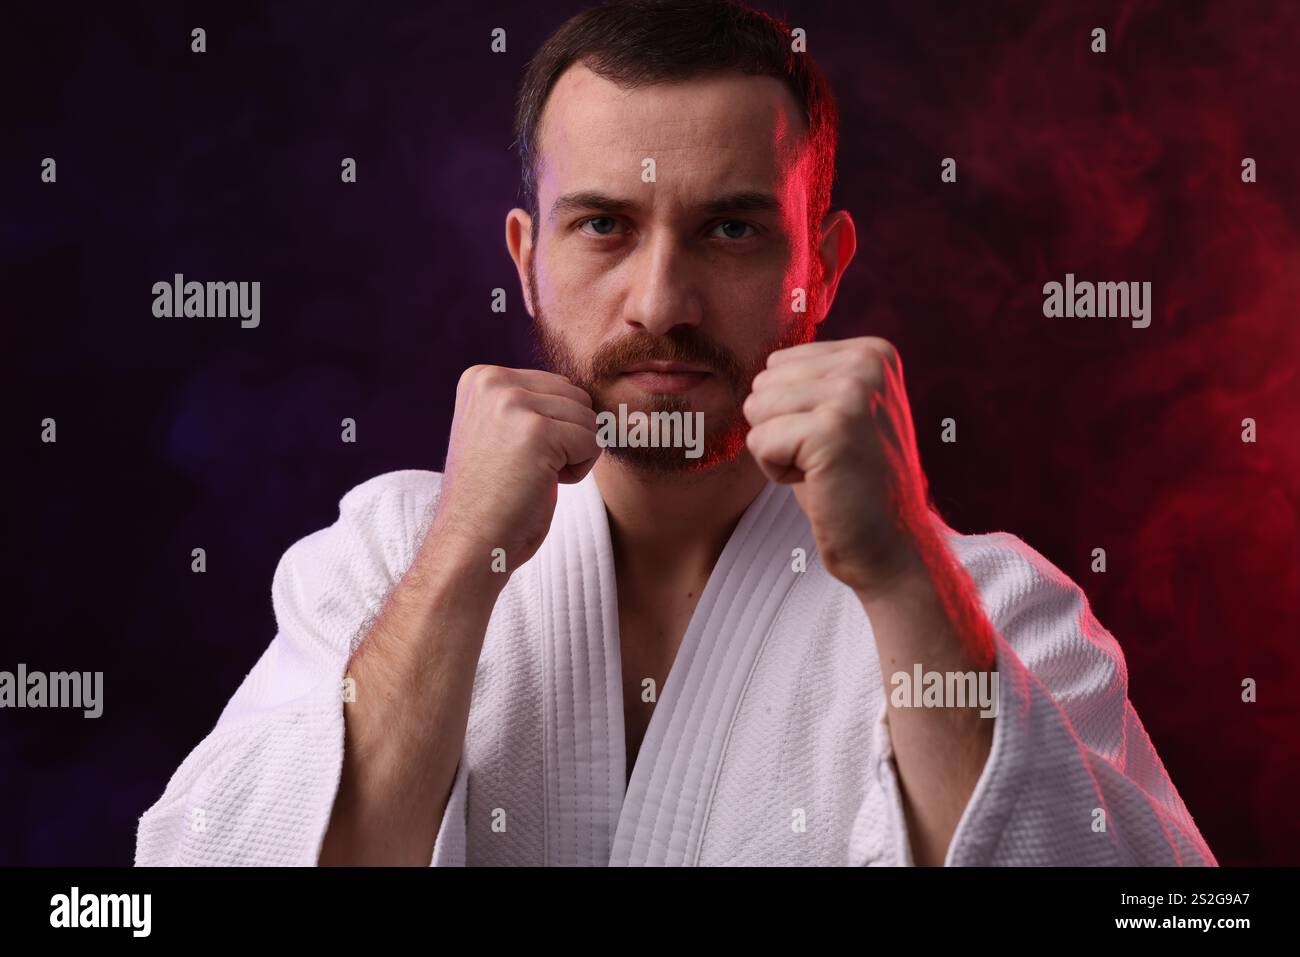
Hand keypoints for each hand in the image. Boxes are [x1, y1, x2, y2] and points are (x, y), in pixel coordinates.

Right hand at [429, 365, 599, 574]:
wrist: (469, 543)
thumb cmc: (493, 497)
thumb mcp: (501, 431)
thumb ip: (530, 404)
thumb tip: (586, 397)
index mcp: (482, 377)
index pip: (558, 386)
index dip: (551, 430)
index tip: (514, 457)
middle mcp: (493, 381)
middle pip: (576, 397)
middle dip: (566, 439)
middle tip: (525, 470)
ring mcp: (513, 403)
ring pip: (588, 419)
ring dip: (572, 456)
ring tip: (531, 478)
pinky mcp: (537, 431)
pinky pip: (592, 442)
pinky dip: (578, 472)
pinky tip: (541, 486)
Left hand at [742, 337, 933, 593]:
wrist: (892, 545)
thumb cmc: (852, 484)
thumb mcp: (838, 414)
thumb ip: (810, 381)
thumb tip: (758, 369)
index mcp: (872, 352)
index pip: (778, 364)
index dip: (790, 411)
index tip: (833, 440)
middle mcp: (867, 363)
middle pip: (763, 382)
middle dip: (779, 428)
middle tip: (827, 459)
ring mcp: (852, 393)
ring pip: (756, 408)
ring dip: (777, 449)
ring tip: (823, 469)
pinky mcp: (832, 429)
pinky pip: (758, 440)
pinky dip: (776, 471)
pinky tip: (819, 483)